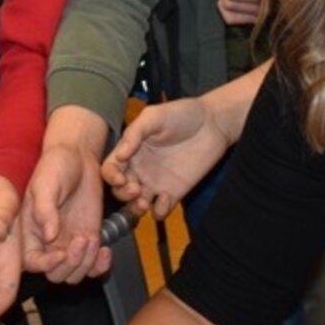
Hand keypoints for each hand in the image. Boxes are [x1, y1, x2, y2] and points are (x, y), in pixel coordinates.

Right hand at [23, 109, 111, 282]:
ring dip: (86, 263)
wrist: (78, 157)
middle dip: (70, 264)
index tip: (61, 251)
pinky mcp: (88, 240)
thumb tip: (49, 236)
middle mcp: (48, 243)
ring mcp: (68, 244)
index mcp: (30, 232)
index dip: (46, 264)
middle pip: (55, 274)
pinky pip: (93, 266)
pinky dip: (100, 266)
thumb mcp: (46, 184)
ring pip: (75, 274)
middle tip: (81, 240)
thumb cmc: (56, 166)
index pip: (32, 262)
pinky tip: (105, 250)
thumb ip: (45, 209)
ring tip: (90, 239)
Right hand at [104, 97, 227, 217]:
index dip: (110, 176)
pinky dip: (159, 210)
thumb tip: (119, 155)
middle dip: (123, 194)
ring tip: (144, 202)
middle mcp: (140, 169)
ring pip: (136, 205)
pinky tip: (166, 197)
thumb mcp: (154, 116)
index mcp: (131, 151)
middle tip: (135, 189)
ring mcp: (156, 182)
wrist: (213, 123)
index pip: (111, 169)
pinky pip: (160, 210)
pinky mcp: (175, 192)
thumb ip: (135, 133)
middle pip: (120, 190)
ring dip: (136, 208)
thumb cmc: (182, 113)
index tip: (119, 178)